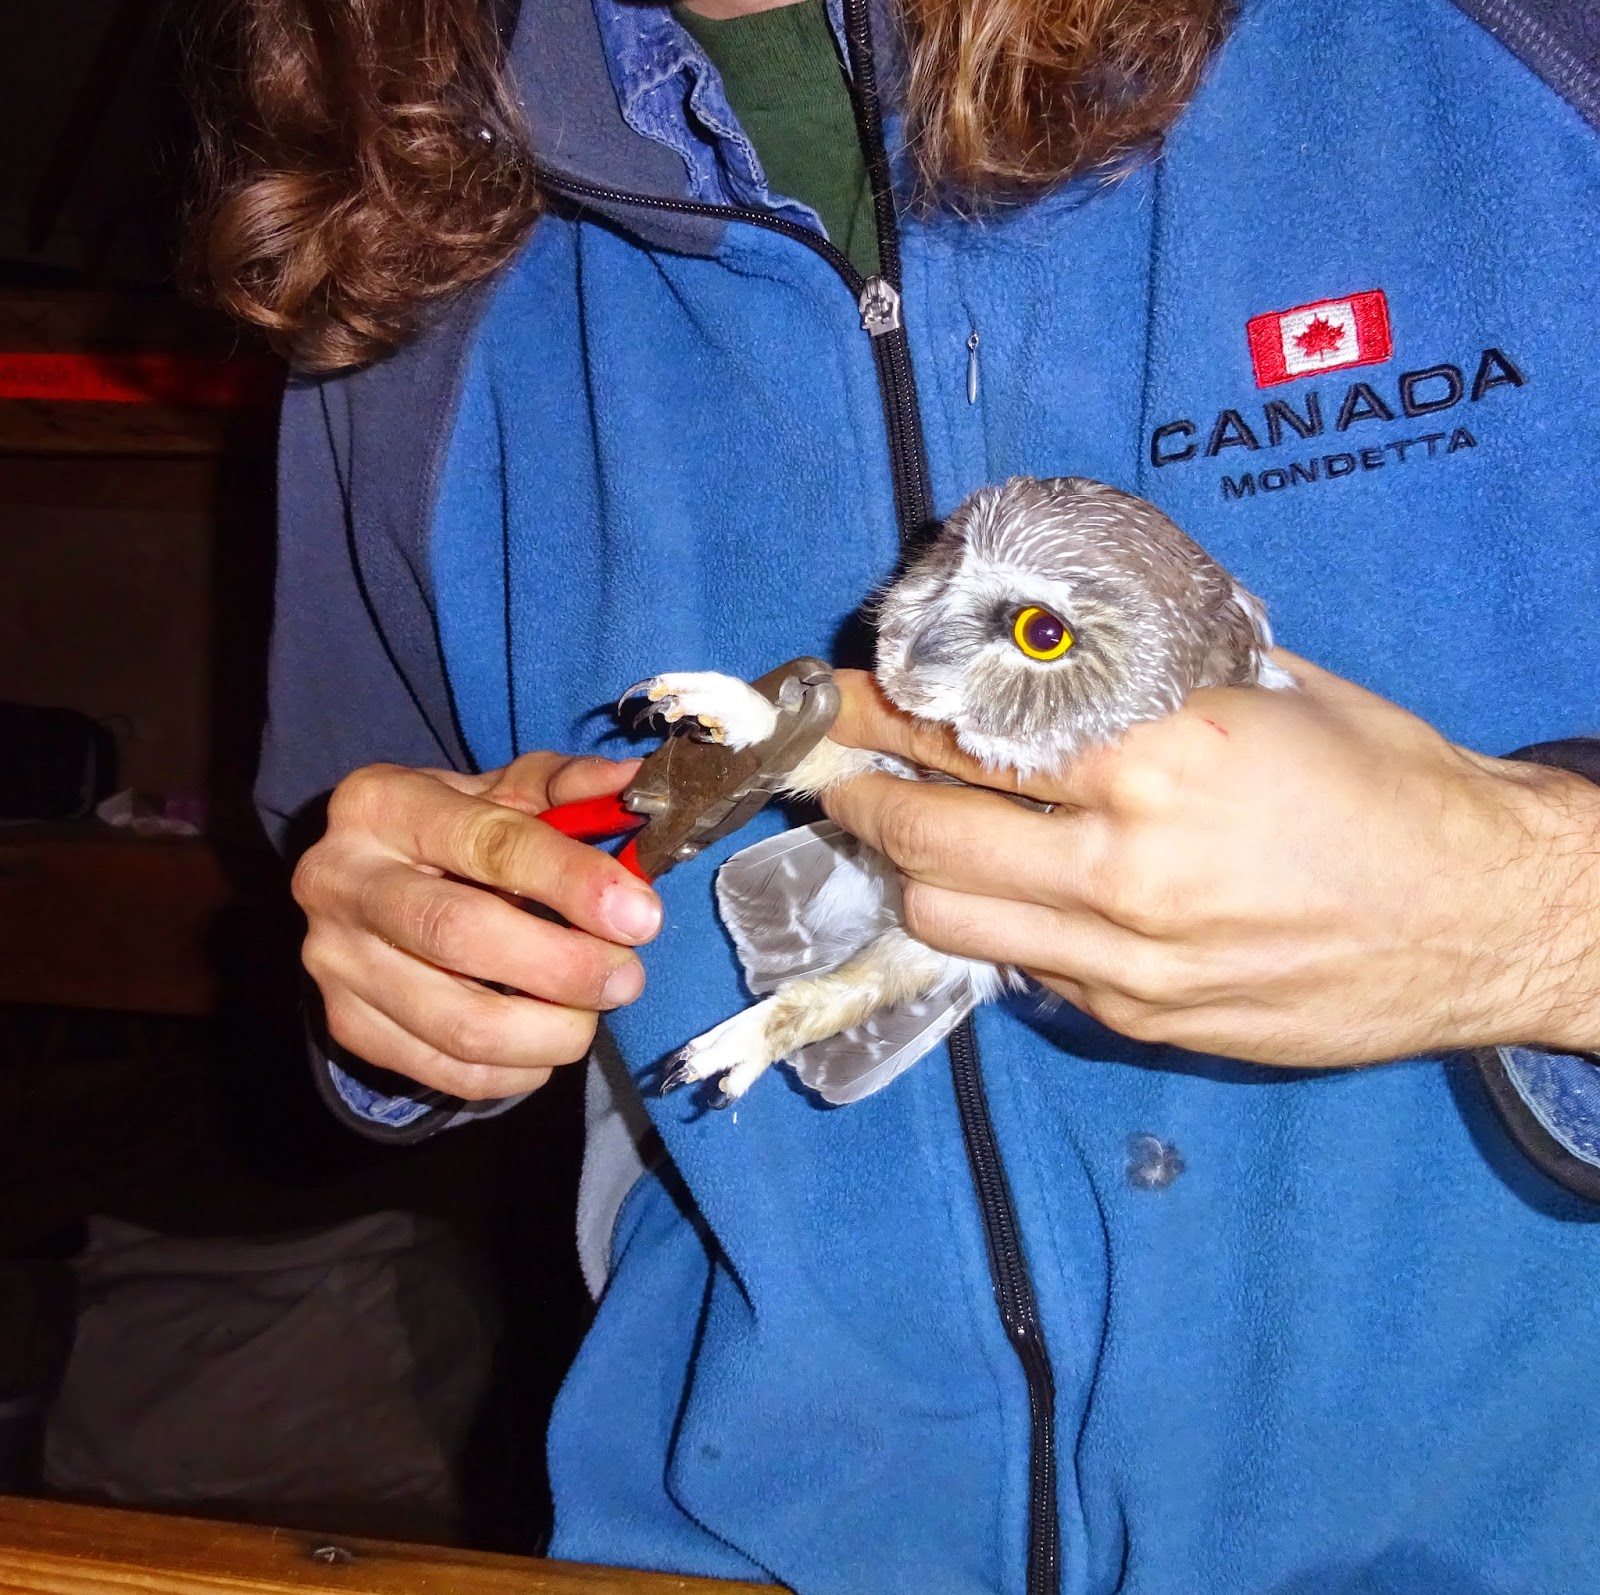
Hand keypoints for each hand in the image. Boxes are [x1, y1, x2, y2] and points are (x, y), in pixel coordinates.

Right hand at [293, 753, 661, 1098]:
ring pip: (458, 1023)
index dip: (572, 882)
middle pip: (462, 935)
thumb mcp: (500, 790)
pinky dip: (516, 1070)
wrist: (361, 879)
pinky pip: (448, 1071)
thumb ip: (569, 787)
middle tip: (626, 978)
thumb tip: (637, 783)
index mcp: (382, 804)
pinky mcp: (347, 1025)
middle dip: (564, 966)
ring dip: (549, 1031)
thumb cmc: (450, 830)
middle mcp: (342, 880)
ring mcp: (336, 961)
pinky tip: (548, 1042)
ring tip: (593, 1013)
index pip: (488, 843)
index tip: (641, 916)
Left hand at [821, 659, 1599, 1065]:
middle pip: (926, 840)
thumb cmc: (1390, 787)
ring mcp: (1127, 957)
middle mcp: (1125, 865)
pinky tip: (1011, 892)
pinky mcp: (1140, 1018)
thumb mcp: (1270, 692)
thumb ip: (1147, 680)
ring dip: (913, 875)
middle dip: (863, 802)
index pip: (964, 735)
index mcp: (1157, 759)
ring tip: (911, 838)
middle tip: (839, 775)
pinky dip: (995, 923)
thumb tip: (1047, 656)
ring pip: (949, 921)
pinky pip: (1022, 968)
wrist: (1484, 918)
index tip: (832, 703)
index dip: (877, 717)